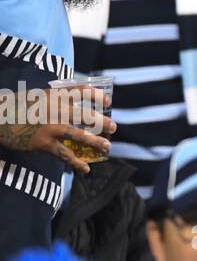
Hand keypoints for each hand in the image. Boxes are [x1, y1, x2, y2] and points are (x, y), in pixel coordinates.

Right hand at [0, 84, 114, 174]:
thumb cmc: (19, 107)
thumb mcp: (39, 95)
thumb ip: (57, 98)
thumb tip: (76, 104)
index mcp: (56, 95)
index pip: (83, 91)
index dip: (98, 96)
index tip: (108, 102)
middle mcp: (57, 109)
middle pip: (87, 116)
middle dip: (103, 123)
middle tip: (113, 128)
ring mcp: (52, 127)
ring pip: (80, 136)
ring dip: (96, 142)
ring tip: (107, 147)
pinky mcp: (44, 143)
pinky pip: (65, 155)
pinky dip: (77, 163)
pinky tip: (86, 169)